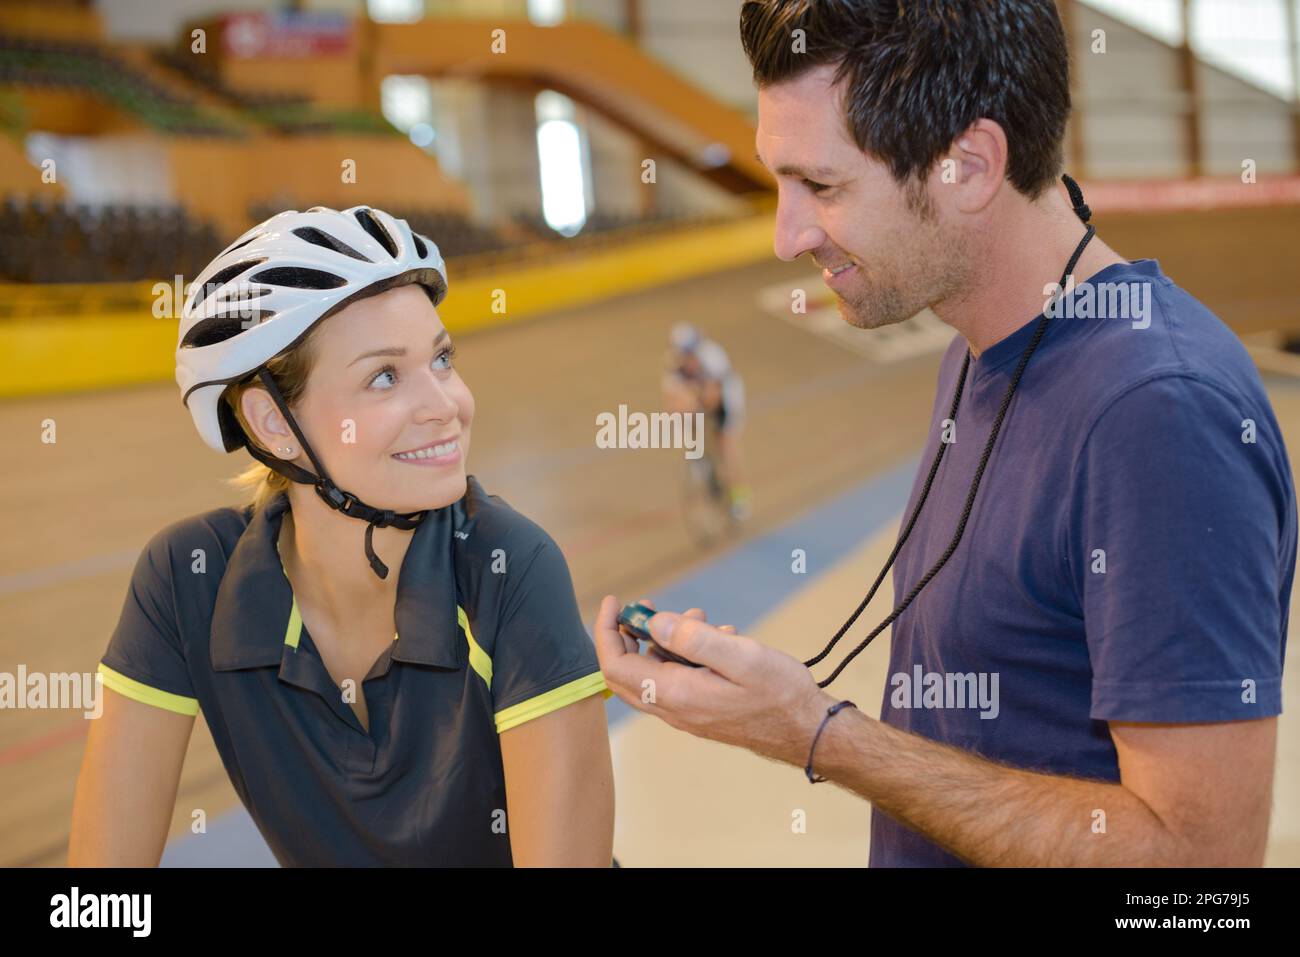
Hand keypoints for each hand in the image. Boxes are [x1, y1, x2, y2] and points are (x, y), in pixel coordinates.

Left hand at [595, 595, 834, 766]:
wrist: (807, 731)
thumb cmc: (780, 694)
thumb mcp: (741, 656)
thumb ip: (694, 639)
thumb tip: (655, 622)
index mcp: (677, 695)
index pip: (616, 665)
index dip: (607, 631)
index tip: (615, 601)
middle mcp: (675, 709)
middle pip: (625, 672)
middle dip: (628, 635)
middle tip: (647, 607)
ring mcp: (687, 713)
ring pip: (653, 674)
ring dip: (663, 642)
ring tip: (698, 617)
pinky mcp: (701, 712)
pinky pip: (676, 680)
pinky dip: (683, 655)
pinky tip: (717, 638)